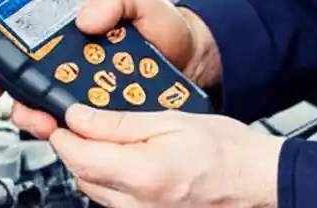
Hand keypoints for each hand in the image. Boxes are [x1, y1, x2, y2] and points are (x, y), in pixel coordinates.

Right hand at [0, 0, 222, 137]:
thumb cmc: (163, 25)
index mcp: (70, 23)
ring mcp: (79, 85)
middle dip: (3, 86)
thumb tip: (86, 15)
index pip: (23, 33)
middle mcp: (67, 56)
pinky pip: (71, 123)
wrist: (192, 60)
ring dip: (31, 112)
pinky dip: (63, 129)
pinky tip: (68, 128)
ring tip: (41, 116)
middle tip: (3, 95)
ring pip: (39, 102)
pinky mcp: (95, 111)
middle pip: (21, 73)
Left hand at [50, 104, 281, 207]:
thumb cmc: (226, 150)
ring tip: (101, 138)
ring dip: (89, 165)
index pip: (77, 156)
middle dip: (73, 149)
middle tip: (76, 123)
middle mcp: (137, 203)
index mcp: (141, 172)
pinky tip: (122, 161)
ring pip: (94, 191)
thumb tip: (80, 117)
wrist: (256, 180)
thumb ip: (120, 122)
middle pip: (81, 176)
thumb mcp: (171, 120)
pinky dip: (108, 180)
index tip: (60, 119)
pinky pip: (114, 202)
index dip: (62, 135)